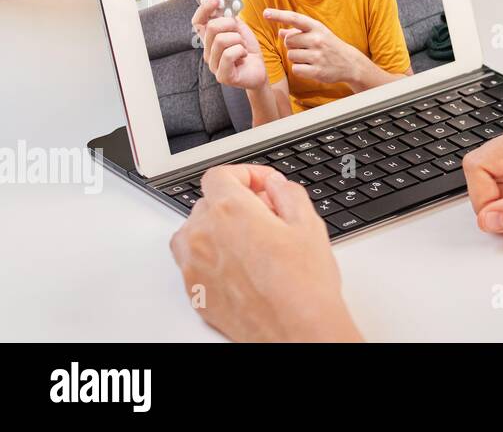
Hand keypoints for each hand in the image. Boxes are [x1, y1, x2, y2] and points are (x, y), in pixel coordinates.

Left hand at [169, 164, 361, 341]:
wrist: (296, 330)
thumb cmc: (303, 284)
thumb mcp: (308, 223)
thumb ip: (287, 192)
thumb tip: (274, 185)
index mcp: (231, 211)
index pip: (220, 175)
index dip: (245, 174)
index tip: (262, 184)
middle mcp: (204, 235)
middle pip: (207, 202)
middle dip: (235, 202)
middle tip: (266, 214)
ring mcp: (193, 266)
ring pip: (193, 232)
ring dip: (216, 228)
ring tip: (249, 240)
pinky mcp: (193, 291)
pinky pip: (193, 261)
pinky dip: (211, 256)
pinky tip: (241, 265)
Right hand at [193, 0, 266, 90]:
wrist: (260, 70)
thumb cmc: (248, 50)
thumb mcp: (240, 30)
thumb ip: (229, 18)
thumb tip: (219, 1)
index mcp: (209, 40)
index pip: (198, 22)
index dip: (205, 8)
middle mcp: (207, 52)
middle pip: (212, 27)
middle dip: (231, 25)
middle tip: (240, 33)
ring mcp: (213, 65)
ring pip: (221, 40)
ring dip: (239, 40)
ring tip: (243, 47)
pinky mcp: (222, 75)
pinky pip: (229, 54)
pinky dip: (242, 51)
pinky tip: (244, 56)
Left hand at [263, 9, 363, 86]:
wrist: (350, 63)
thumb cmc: (330, 46)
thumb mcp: (318, 34)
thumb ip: (298, 32)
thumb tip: (280, 32)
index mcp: (317, 28)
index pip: (295, 18)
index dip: (279, 15)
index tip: (265, 13)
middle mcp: (317, 39)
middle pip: (288, 41)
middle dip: (292, 45)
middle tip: (305, 48)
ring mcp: (318, 55)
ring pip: (291, 55)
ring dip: (296, 58)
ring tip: (310, 58)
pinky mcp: (317, 71)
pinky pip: (296, 69)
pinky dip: (300, 69)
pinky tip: (311, 67)